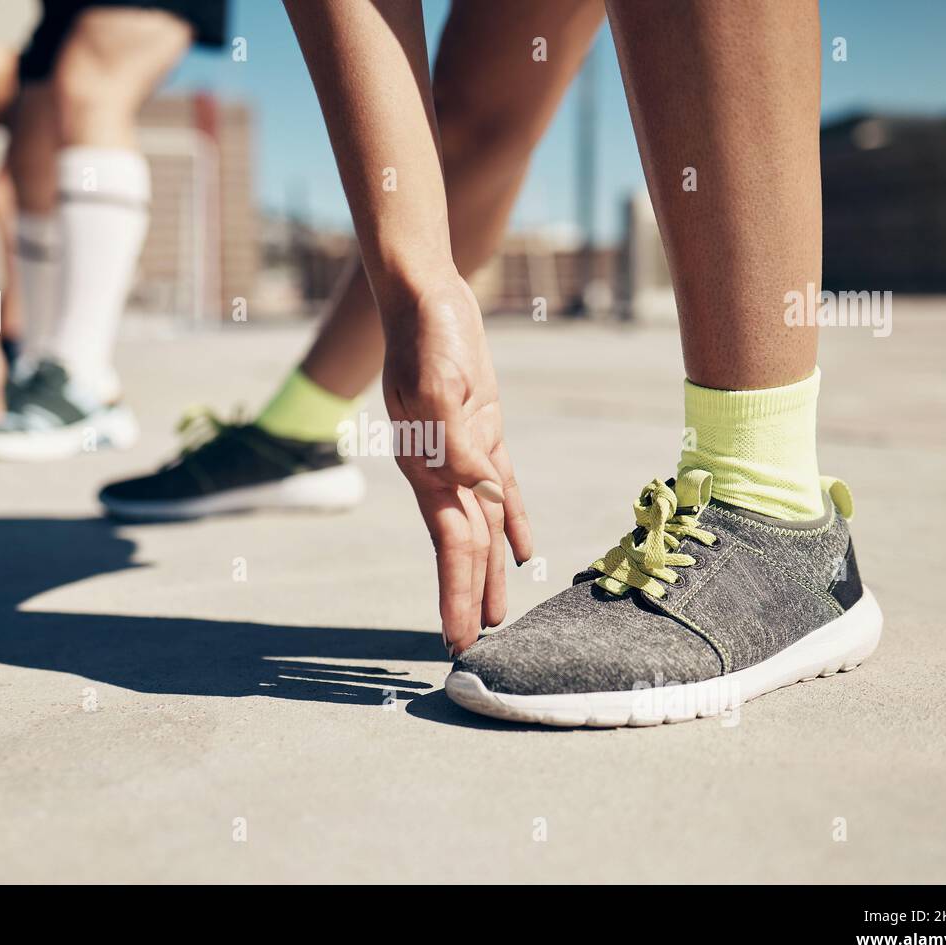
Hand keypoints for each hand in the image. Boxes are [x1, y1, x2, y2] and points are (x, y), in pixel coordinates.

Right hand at [382, 276, 532, 654]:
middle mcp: (443, 469)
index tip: (454, 638)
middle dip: (467, 597)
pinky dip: (511, 523)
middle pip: (465, 547)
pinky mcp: (484, 432)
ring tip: (495, 615)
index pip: (450, 544)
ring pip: (483, 525)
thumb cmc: (424, 332)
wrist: (426, 297)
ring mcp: (464, 452)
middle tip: (472, 647)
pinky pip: (501, 490)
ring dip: (489, 571)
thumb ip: (455, 435)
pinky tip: (521, 552)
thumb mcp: (438, 380)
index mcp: (428, 467)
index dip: (455, 592)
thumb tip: (481, 486)